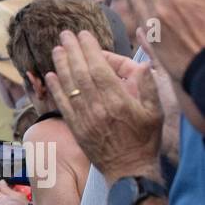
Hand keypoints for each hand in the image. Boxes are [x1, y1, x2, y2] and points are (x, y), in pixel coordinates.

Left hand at [45, 29, 161, 177]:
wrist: (128, 169)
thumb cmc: (144, 140)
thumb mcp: (155, 112)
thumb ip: (148, 87)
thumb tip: (142, 65)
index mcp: (118, 101)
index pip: (100, 69)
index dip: (90, 50)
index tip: (83, 35)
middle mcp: (98, 108)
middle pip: (81, 74)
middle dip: (73, 52)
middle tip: (65, 35)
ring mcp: (84, 119)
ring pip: (69, 87)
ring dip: (61, 66)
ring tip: (56, 49)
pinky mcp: (75, 128)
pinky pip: (62, 105)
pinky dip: (55, 89)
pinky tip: (50, 76)